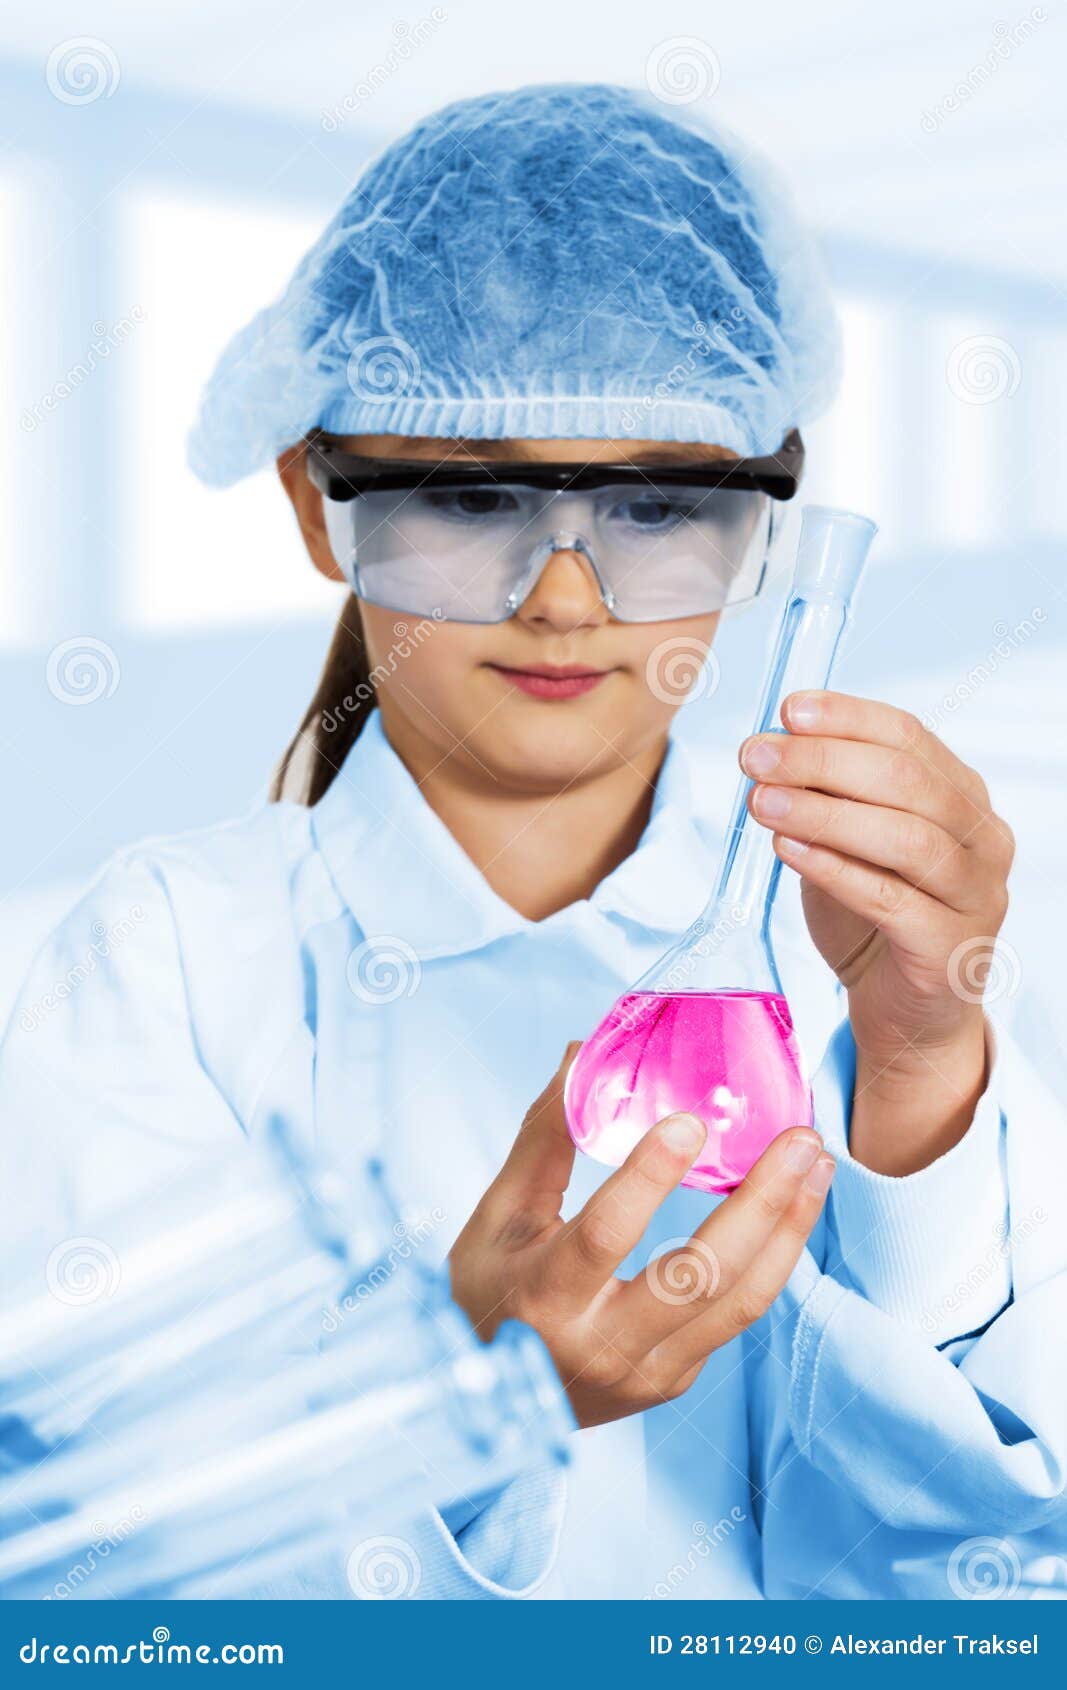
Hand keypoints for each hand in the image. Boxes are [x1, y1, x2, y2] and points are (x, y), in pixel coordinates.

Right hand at [449, 1047, 833, 1428]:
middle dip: (760, 1202)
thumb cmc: (493, 1291)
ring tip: (817, 1165)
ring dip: (788, 1228)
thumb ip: (544, 1137)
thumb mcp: (499, 1216)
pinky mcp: (677, 1381)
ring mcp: (648, 1373)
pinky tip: (791, 1207)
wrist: (493, 1400)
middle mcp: (600, 1346)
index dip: (649, 1178)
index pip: (604, 1236)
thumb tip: (582, 1053)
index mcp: (543, 1297)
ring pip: (739, 1302)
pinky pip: (737, 1316)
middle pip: (698, 1276)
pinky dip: (772, 1257)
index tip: (691, 1120)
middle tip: (800, 1138)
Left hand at [741, 690, 1014, 1174]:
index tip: (787, 709)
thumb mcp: (848, 843)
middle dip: (821, 760)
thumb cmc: (875, 916)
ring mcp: (975, 894)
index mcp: (962, 796)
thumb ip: (825, 797)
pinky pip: (891, 899)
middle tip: (755, 755)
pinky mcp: (948, 947)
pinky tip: (787, 848)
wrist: (906, 1012)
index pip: (909, 736)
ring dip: (824, 811)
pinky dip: (834, 868)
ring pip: (904, 837)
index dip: (847, 716)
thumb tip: (767, 747)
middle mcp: (982, 838)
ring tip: (761, 802)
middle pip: (906, 780)